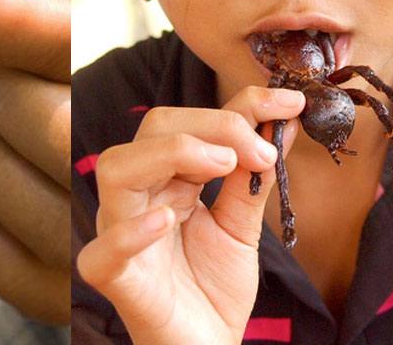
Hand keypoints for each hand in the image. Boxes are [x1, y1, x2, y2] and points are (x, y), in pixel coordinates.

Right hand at [76, 87, 304, 343]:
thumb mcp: (242, 225)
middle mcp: (136, 198)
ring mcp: (118, 234)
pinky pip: (103, 249)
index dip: (237, 107)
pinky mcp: (113, 277)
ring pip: (116, 169)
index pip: (185, 122)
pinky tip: (165, 219)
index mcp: (163, 180)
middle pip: (150, 132)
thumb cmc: (214, 290)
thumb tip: (286, 120)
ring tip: (221, 166)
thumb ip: (254, 176)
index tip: (288, 103)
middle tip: (257, 150)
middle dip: (209, 126)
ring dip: (170, 155)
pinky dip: (130, 231)